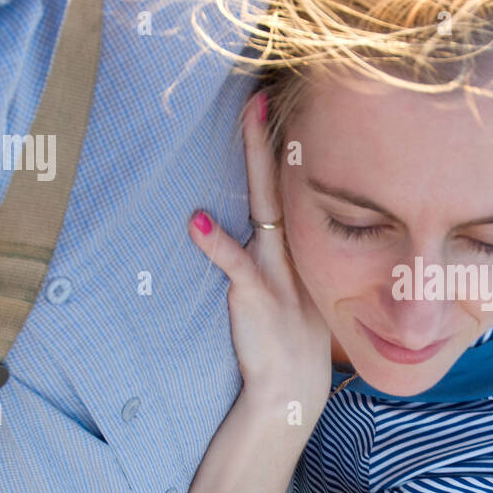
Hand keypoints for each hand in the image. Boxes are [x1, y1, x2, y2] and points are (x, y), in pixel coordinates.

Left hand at [188, 92, 330, 409]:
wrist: (291, 395)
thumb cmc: (285, 348)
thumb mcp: (287, 300)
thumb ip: (272, 268)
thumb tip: (252, 242)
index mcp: (298, 254)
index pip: (289, 193)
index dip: (278, 154)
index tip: (266, 111)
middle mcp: (293, 255)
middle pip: (281, 185)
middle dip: (269, 141)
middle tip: (261, 97)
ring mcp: (279, 274)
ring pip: (268, 207)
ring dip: (257, 164)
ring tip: (248, 121)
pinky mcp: (259, 299)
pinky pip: (237, 265)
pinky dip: (216, 245)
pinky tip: (195, 223)